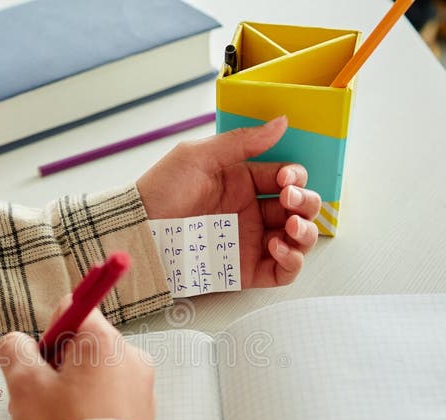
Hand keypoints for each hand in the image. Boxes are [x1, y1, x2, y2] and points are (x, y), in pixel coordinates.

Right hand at [0, 297, 154, 419]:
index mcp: (105, 342)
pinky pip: (104, 403)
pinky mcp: (141, 417)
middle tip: (31, 403)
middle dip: (50, 374)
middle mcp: (130, 359)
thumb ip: (15, 352)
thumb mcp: (24, 386)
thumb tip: (17, 343)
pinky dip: (81, 414)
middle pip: (79, 349)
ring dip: (59, 398)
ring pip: (88, 380)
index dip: (48, 333)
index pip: (73, 312)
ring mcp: (140, 389)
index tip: (38, 361)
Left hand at [136, 115, 320, 286]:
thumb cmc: (161, 190)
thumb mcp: (199, 155)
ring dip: (306, 232)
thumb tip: (281, 122)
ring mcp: (250, 240)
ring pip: (299, 239)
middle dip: (306, 202)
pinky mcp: (245, 269)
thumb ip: (243, 141)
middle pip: (300, 207)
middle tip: (289, 199)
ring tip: (290, 226)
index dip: (295, 177)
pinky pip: (283, 271)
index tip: (285, 177)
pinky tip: (278, 247)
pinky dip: (292, 261)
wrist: (138, 229)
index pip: (287, 177)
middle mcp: (251, 210)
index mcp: (243, 181)